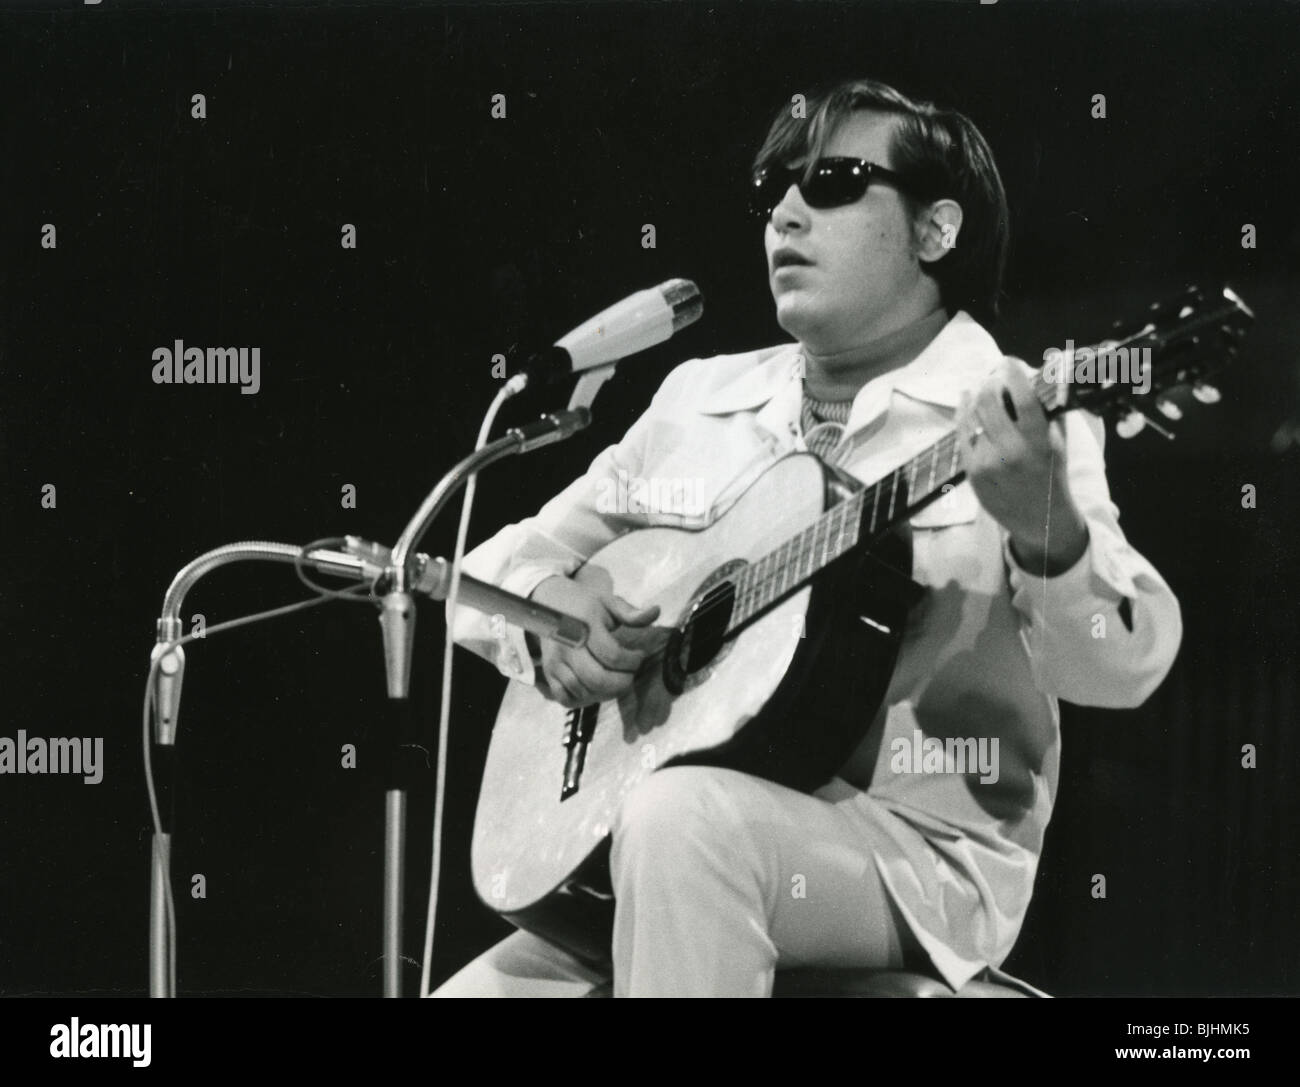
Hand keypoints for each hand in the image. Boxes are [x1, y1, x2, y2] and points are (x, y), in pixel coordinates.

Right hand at [528, 575, 662, 707]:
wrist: (549, 603)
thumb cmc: (585, 605)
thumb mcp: (608, 602)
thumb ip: (631, 612)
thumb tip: (656, 612)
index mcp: (584, 626)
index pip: (612, 655)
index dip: (632, 661)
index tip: (640, 656)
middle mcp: (566, 646)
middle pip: (597, 679)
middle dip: (622, 682)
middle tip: (631, 673)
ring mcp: (554, 662)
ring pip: (583, 691)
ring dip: (606, 693)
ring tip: (617, 680)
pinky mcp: (548, 674)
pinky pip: (565, 698)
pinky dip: (584, 701)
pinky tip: (597, 690)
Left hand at [956, 358, 1088, 574]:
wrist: (1040, 520)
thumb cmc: (1052, 474)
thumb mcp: (1059, 442)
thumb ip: (1049, 410)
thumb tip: (1040, 374)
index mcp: (1039, 442)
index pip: (1024, 396)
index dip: (1013, 372)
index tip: (1009, 362)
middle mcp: (1011, 452)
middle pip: (989, 401)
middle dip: (990, 382)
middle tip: (993, 375)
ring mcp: (988, 463)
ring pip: (973, 416)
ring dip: (976, 396)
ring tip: (981, 386)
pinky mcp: (972, 472)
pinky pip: (962, 434)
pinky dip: (964, 414)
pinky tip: (967, 402)